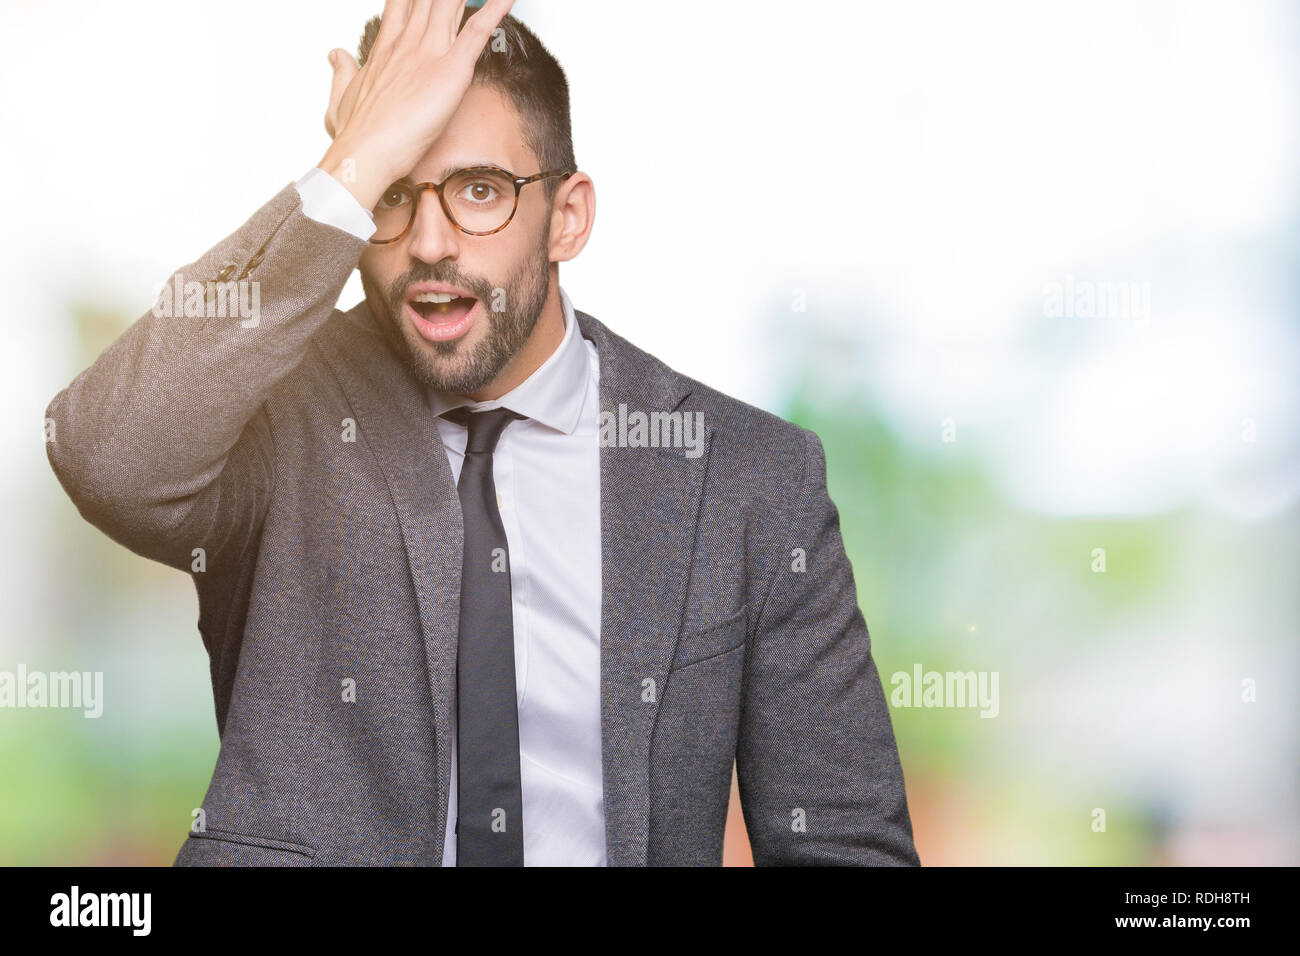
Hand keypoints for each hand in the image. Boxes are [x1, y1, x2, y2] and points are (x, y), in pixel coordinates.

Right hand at [318, 0, 515, 210]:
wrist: (364, 154)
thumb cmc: (355, 134)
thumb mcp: (342, 96)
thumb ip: (342, 71)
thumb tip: (336, 53)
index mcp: (386, 47)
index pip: (403, 3)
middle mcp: (407, 42)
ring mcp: (428, 52)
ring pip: (451, 3)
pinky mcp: (450, 69)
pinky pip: (479, 31)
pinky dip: (496, 10)